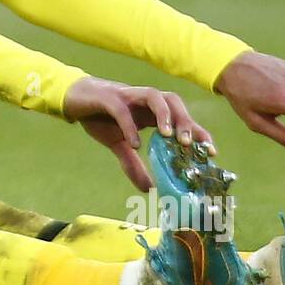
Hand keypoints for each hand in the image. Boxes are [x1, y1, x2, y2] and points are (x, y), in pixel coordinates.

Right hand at [63, 76, 213, 191]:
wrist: (73, 99)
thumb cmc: (100, 118)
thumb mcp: (119, 145)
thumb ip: (134, 164)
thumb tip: (148, 188)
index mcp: (151, 112)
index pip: (180, 118)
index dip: (198, 132)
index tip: (211, 152)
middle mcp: (144, 101)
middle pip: (173, 102)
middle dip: (185, 121)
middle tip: (189, 144)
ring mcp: (127, 96)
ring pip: (154, 96)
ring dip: (164, 114)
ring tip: (167, 136)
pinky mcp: (109, 98)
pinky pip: (123, 110)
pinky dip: (130, 125)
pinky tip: (134, 143)